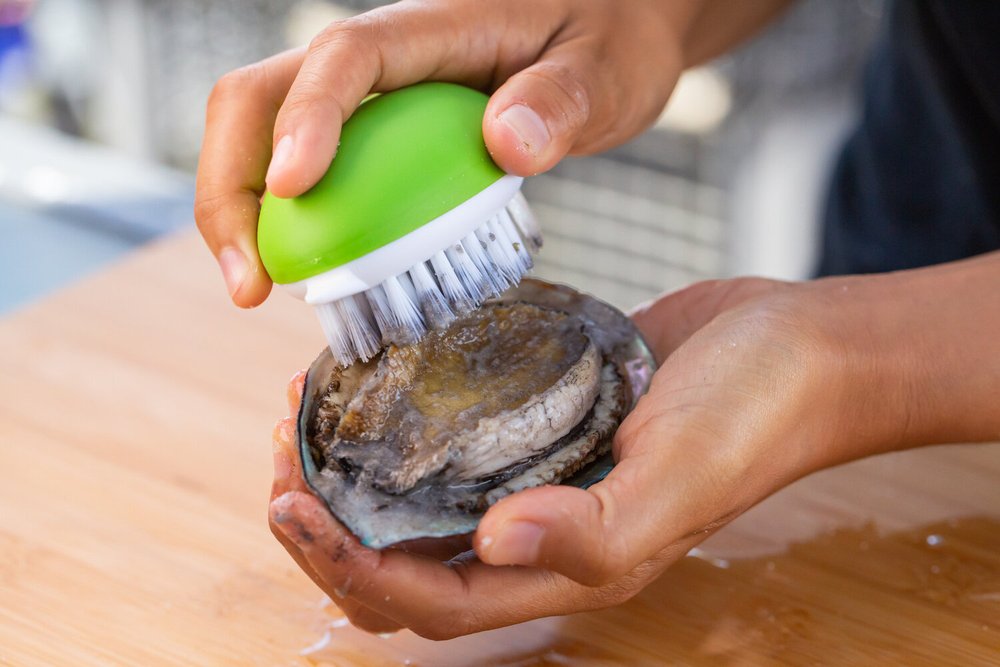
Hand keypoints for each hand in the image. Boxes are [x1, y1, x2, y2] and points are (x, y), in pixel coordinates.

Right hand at [196, 0, 704, 304]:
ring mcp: (366, 102)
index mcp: (427, 31)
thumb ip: (562, 100)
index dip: (304, 119)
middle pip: (260, 99)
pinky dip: (291, 224)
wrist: (605, 34)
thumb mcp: (602, 70)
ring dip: (243, 212)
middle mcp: (377, 61)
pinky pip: (309, 176)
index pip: (343, 58)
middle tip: (250, 282)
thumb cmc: (605, 39)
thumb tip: (507, 143)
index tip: (294, 191)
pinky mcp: (372, 138)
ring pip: (264, 138)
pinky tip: (309, 274)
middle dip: (232, 185)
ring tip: (260, 288)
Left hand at [268, 273, 915, 637]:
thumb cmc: (753, 416)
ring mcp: (534, 470)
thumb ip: (595, 533)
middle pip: (403, 558)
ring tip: (302, 417)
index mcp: (564, 567)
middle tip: (282, 457)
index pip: (428, 599)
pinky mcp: (536, 414)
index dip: (347, 565)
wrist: (792, 346)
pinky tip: (367, 374)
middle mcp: (538, 530)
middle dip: (327, 523)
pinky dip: (397, 417)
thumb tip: (491, 546)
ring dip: (350, 470)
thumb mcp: (682, 479)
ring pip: (415, 498)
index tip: (289, 503)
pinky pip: (448, 433)